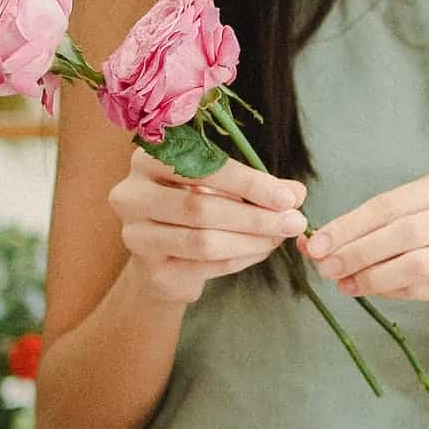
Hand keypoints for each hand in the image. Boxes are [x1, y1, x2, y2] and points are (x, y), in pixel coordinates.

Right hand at [109, 149, 306, 304]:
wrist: (164, 261)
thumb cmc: (195, 210)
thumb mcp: (223, 189)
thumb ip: (257, 187)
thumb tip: (296, 192)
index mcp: (148, 159)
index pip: (201, 166)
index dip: (248, 183)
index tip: (288, 197)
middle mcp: (132, 193)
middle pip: (201, 207)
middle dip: (255, 217)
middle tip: (293, 222)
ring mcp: (136, 234)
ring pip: (204, 241)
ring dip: (251, 242)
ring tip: (279, 238)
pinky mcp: (150, 269)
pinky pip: (205, 266)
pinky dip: (240, 260)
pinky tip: (260, 251)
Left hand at [301, 167, 428, 331]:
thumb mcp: (418, 221)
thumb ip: (373, 228)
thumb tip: (312, 244)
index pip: (392, 203)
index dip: (350, 224)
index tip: (317, 244)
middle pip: (404, 231)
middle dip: (358, 251)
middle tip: (326, 268)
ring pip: (416, 263)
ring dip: (373, 275)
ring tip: (345, 283)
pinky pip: (426, 289)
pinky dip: (392, 291)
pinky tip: (370, 291)